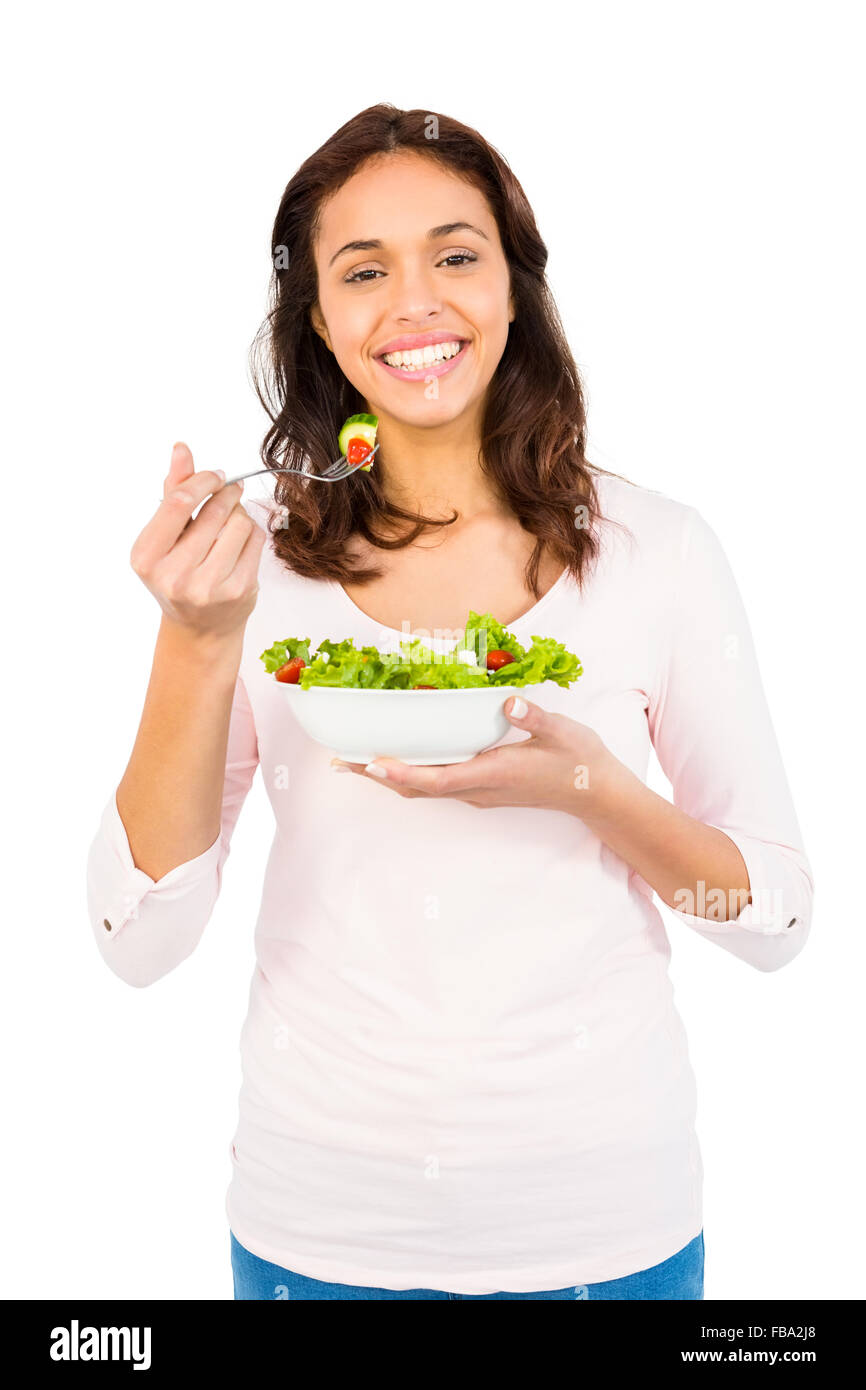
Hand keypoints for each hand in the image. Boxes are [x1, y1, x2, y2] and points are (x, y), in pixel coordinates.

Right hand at [130, 442, 265, 641]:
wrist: (200, 628)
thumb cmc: (179, 574)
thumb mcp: (165, 537)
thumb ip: (172, 491)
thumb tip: (181, 449)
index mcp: (146, 557)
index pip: (178, 502)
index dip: (202, 481)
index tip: (215, 475)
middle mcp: (173, 575)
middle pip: (214, 511)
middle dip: (226, 495)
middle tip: (229, 491)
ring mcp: (208, 587)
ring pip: (240, 524)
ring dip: (240, 515)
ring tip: (231, 524)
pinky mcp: (239, 591)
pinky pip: (256, 541)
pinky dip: (252, 535)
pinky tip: (240, 545)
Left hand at [330, 693, 618, 818]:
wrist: (596, 793)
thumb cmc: (579, 761)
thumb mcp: (562, 732)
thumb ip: (535, 717)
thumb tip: (509, 702)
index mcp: (493, 775)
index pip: (438, 778)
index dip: (402, 773)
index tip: (372, 763)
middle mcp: (478, 789)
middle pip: (417, 788)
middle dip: (378, 776)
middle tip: (342, 762)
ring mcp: (479, 792)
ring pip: (424, 789)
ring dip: (389, 777)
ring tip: (356, 761)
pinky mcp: (482, 789)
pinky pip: (436, 785)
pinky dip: (410, 775)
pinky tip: (398, 760)